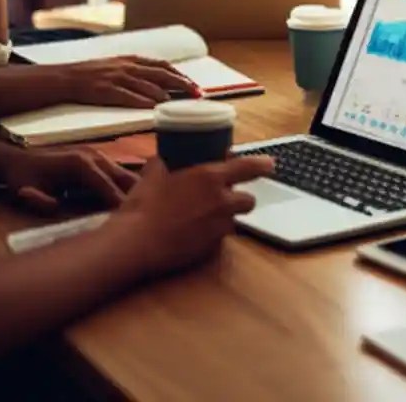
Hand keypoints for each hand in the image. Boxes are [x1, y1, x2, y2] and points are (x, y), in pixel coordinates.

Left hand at [1, 147, 140, 213]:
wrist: (15, 161)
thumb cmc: (22, 178)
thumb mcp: (26, 191)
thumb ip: (40, 201)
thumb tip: (56, 206)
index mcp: (79, 164)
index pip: (108, 186)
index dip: (121, 203)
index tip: (136, 220)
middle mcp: (93, 156)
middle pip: (125, 176)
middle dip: (140, 196)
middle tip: (151, 217)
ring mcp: (97, 155)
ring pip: (125, 175)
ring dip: (137, 192)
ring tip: (149, 212)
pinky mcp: (97, 160)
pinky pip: (118, 174)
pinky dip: (128, 188)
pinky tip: (135, 203)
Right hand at [62, 56, 195, 107]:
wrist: (66, 78)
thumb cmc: (92, 75)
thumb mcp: (117, 66)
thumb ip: (137, 72)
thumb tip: (160, 81)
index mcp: (131, 60)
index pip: (163, 66)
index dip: (181, 75)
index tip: (194, 85)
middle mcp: (127, 67)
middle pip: (161, 74)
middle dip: (182, 85)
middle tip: (197, 95)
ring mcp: (117, 78)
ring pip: (147, 86)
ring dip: (166, 95)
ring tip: (179, 103)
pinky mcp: (106, 90)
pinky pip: (128, 96)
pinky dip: (143, 102)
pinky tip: (154, 108)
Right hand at [111, 156, 274, 274]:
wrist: (136, 243)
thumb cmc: (142, 204)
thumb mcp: (153, 173)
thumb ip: (166, 163)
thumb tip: (165, 158)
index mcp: (210, 177)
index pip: (248, 168)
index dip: (262, 165)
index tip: (270, 164)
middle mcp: (222, 201)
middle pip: (248, 199)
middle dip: (240, 198)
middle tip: (225, 197)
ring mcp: (219, 226)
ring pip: (234, 220)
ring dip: (225, 217)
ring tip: (204, 217)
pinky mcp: (211, 248)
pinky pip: (219, 237)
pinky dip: (212, 234)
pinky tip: (193, 234)